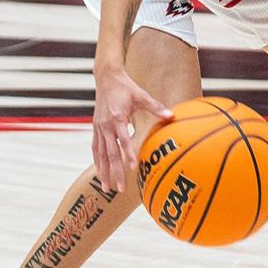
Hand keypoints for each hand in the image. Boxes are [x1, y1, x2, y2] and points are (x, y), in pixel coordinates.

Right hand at [91, 65, 172, 192]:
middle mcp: (105, 125)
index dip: (127, 154)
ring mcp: (99, 128)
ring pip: (100, 154)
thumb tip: (172, 116)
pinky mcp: (95, 128)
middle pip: (110, 153)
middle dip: (115, 172)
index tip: (132, 168)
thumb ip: (156, 108)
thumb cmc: (126, 87)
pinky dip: (97, 161)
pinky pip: (95, 148)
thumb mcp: (142, 95)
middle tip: (120, 189)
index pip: (123, 139)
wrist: (106, 78)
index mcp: (118, 117)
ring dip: (103, 172)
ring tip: (106, 188)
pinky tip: (100, 173)